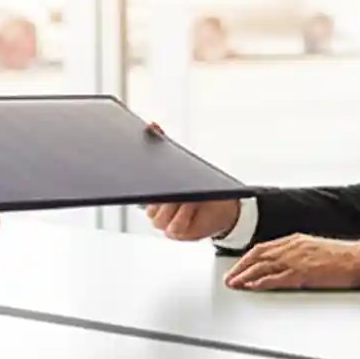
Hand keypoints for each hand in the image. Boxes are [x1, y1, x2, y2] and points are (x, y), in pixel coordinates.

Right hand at [141, 121, 240, 240]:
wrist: (221, 207)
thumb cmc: (199, 185)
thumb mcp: (181, 161)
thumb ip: (164, 143)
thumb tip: (152, 125)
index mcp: (150, 193)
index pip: (137, 189)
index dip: (138, 183)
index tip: (147, 179)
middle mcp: (154, 209)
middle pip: (148, 205)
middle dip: (161, 196)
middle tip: (172, 188)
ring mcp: (164, 222)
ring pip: (159, 217)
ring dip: (176, 205)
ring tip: (189, 196)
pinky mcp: (175, 233)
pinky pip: (173, 226)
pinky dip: (184, 216)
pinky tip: (192, 206)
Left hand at [224, 234, 359, 290]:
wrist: (358, 260)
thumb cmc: (341, 257)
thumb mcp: (314, 249)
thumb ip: (297, 253)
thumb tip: (284, 262)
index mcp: (294, 240)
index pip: (263, 248)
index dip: (247, 258)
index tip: (238, 266)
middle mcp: (292, 247)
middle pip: (258, 256)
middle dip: (240, 267)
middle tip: (229, 277)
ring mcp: (296, 260)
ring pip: (262, 267)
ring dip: (245, 275)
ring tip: (234, 284)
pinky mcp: (302, 274)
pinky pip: (275, 279)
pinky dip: (261, 283)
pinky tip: (252, 287)